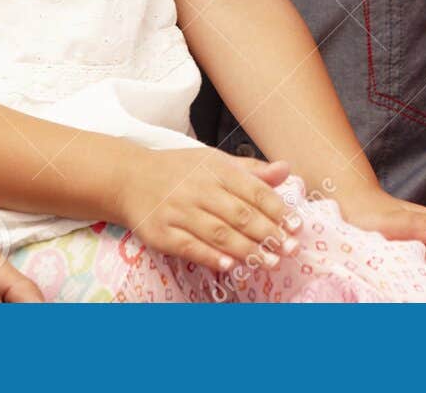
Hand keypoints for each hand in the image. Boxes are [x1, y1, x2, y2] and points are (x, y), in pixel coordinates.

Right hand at [115, 148, 301, 272]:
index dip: (277, 209)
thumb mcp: (214, 161)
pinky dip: (210, 256)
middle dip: (268, 233)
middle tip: (289, 249)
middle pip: (239, 214)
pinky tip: (230, 265)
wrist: (129, 178)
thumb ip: (251, 170)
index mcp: (216, 170)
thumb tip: (287, 169)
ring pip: (218, 233)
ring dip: (246, 249)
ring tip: (269, 262)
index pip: (253, 191)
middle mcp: (199, 190)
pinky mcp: (162, 233)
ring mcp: (179, 212)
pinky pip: (190, 247)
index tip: (296, 226)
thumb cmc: (180, 170)